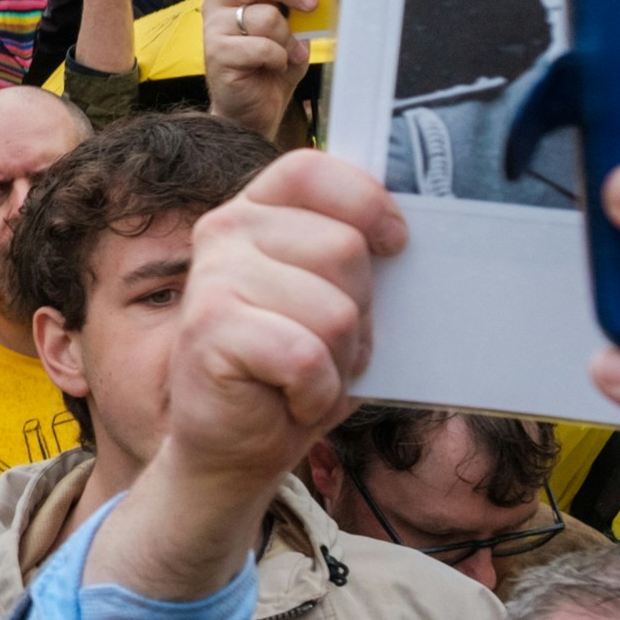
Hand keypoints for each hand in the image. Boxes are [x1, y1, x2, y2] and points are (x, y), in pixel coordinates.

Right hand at [83, 152, 403, 602]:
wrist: (231, 449)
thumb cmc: (289, 372)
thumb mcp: (330, 300)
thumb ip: (353, 259)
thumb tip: (409, 238)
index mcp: (255, 213)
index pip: (311, 170)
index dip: (365, 201)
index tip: (394, 243)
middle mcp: (225, 232)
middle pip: (343, 248)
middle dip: (359, 314)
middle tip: (325, 348)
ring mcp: (212, 279)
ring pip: (336, 311)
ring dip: (339, 361)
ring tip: (304, 376)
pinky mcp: (210, 330)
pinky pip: (307, 357)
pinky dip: (315, 393)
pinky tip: (287, 398)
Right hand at [198, 0, 315, 142]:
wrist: (253, 112)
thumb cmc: (270, 64)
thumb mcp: (285, 26)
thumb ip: (290, 3)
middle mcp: (217, 4)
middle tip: (310, 3)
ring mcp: (213, 30)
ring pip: (264, 16)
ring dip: (287, 37)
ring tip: (286, 53)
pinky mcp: (217, 55)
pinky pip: (263, 46)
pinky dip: (279, 58)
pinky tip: (275, 68)